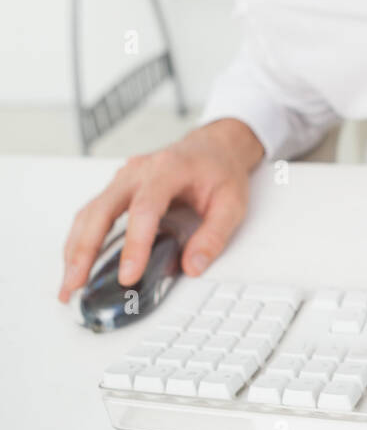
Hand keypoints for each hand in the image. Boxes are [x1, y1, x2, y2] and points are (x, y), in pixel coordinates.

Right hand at [58, 119, 263, 301]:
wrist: (214, 146)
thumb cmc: (220, 171)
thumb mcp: (232, 203)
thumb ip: (214, 236)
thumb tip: (192, 267)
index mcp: (168, 169)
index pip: (145, 209)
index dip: (134, 245)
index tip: (128, 276)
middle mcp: (139, 171)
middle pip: (102, 209)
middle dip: (85, 250)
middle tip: (76, 284)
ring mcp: (124, 178)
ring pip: (90, 212)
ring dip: (75, 248)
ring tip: (70, 283)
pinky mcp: (118, 189)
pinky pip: (92, 213)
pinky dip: (80, 239)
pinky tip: (77, 263)